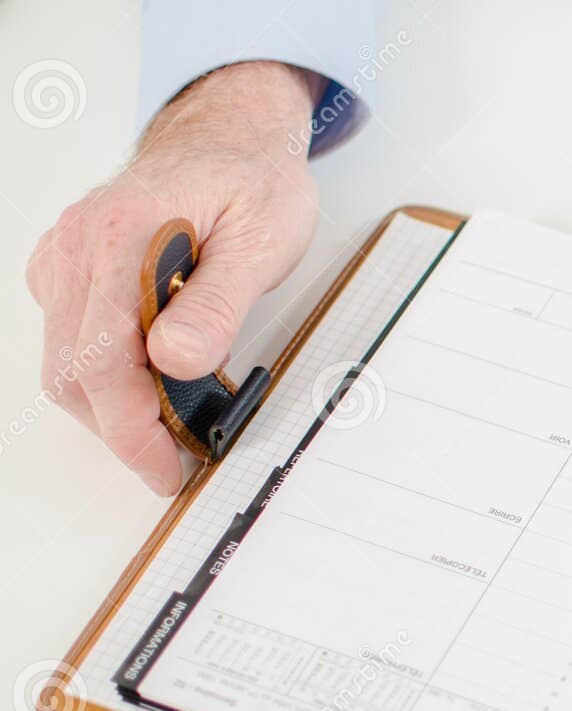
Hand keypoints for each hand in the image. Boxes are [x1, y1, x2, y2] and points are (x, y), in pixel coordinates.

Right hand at [26, 62, 322, 493]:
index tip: (166, 467)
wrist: (230, 137)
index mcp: (120, 236)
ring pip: (66, 363)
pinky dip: (107, 377)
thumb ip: (217, 304)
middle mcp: (78, 246)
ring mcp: (67, 257)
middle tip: (180, 459)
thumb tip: (175, 360)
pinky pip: (72, 340)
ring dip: (114, 408)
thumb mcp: (261, 243)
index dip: (131, 429)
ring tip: (176, 425)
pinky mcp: (71, 270)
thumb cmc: (252, 182)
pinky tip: (155, 383)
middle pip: (73, 372)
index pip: (102, 360)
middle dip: (123, 430)